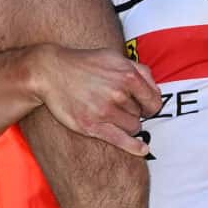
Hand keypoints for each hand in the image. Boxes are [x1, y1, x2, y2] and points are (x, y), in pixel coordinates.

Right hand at [29, 45, 160, 157]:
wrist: (51, 72)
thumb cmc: (84, 64)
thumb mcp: (115, 57)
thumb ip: (140, 71)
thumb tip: (156, 91)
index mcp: (127, 76)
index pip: (154, 101)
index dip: (150, 105)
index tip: (144, 107)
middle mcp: (118, 94)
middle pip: (141, 114)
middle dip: (133, 111)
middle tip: (116, 104)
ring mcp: (104, 111)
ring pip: (133, 127)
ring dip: (126, 124)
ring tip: (110, 113)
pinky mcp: (92, 126)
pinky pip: (121, 140)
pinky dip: (134, 147)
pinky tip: (142, 150)